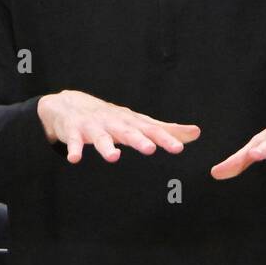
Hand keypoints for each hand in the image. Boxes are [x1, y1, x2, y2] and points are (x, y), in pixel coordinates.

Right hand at [36, 90, 199, 163]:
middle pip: (128, 132)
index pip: (151, 130)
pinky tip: (74, 159)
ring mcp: (93, 126)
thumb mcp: (138, 123)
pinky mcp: (73, 131)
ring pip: (101, 137)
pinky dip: (74, 149)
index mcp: (131, 122)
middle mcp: (114, 122)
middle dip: (138, 140)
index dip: (165, 139)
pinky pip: (73, 142)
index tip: (179, 148)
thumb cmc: (111, 119)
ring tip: (113, 157)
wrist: (70, 105)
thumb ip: (165, 130)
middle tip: (150, 149)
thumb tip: (196, 133)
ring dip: (106, 147)